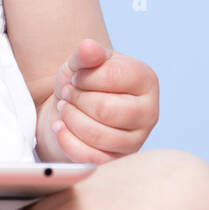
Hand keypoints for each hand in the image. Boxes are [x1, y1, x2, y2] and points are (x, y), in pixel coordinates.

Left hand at [48, 38, 158, 163]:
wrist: (72, 110)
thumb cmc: (82, 84)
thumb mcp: (82, 63)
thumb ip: (86, 53)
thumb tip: (89, 48)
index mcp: (146, 80)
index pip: (113, 77)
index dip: (85, 77)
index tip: (75, 77)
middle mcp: (149, 112)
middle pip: (105, 109)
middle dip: (76, 100)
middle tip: (67, 95)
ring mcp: (136, 140)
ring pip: (97, 135)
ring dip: (70, 119)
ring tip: (64, 109)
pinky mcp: (117, 161)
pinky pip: (90, 157)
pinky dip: (67, 141)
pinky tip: (59, 128)